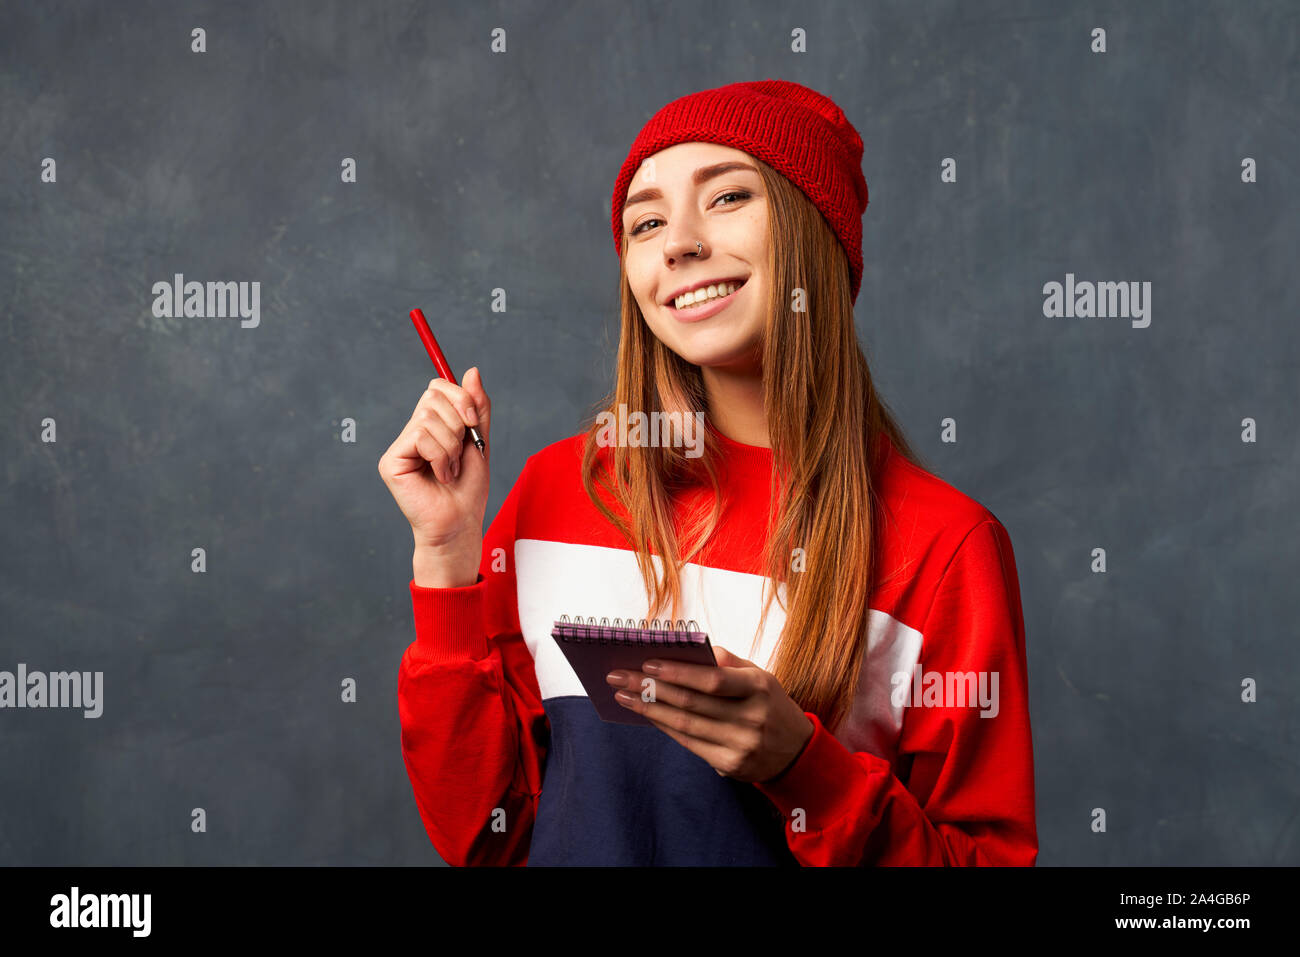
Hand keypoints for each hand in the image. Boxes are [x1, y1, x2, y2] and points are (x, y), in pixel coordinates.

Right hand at [378, 368, 491, 555]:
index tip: (473, 423)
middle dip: (458, 423)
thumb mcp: (479, 442)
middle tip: (461, 453)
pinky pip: (420, 436)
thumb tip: (472, 370)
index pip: (438, 388)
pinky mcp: (391, 461)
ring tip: (450, 470)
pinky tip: (441, 477)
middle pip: (432, 395)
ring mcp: (399, 446)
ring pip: (428, 417)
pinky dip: (440, 456)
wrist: (460, 525)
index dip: (460, 397)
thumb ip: (476, 408)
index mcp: (431, 426)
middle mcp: (411, 432)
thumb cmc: (468, 490)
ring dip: (451, 446)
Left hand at [604, 646, 814, 782]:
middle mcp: (751, 717)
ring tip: (624, 696)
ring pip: (685, 725)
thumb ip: (727, 662)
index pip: (713, 680)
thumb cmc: (770, 704)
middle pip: (691, 703)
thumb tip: (688, 649)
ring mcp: (740, 744)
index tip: (647, 663)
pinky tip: (647, 714)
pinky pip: (689, 743)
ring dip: (649, 709)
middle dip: (650, 688)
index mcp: (759, 687)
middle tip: (619, 677)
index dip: (678, 673)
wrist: (796, 752)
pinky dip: (664, 726)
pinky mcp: (729, 765)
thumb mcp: (760, 676)